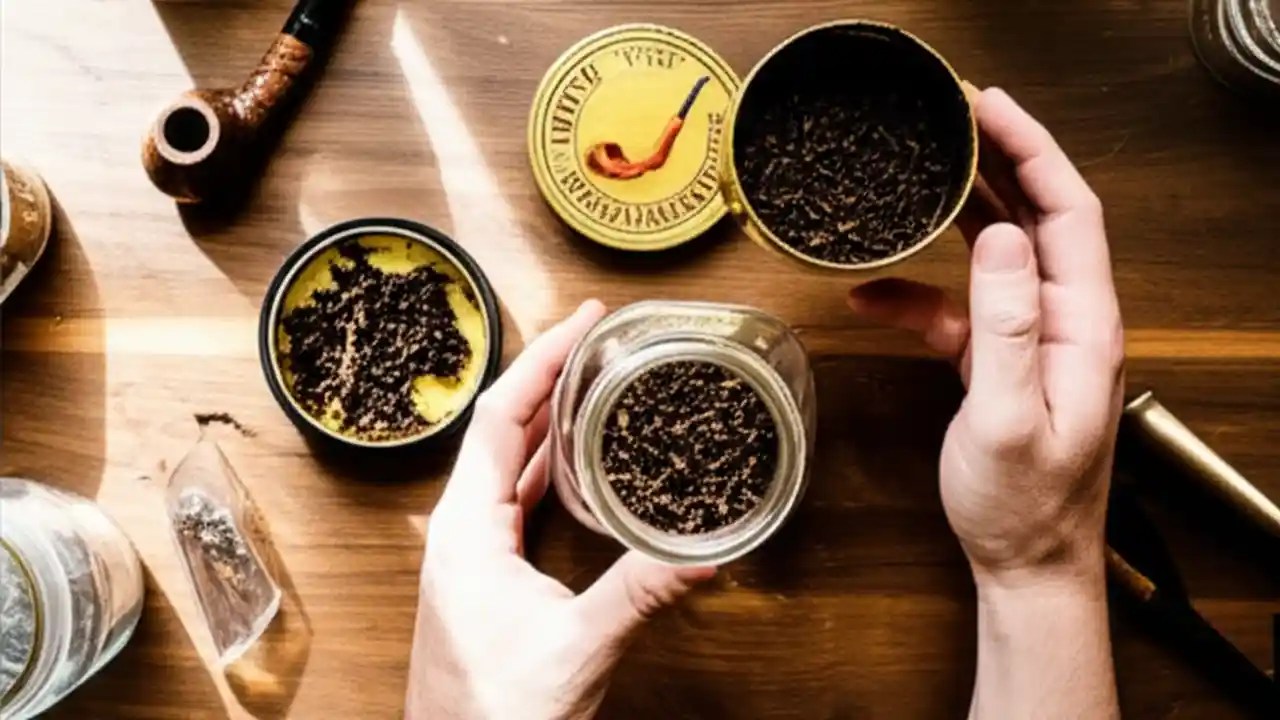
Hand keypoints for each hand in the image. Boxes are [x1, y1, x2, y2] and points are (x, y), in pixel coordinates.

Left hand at [406, 300, 714, 719]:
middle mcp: (459, 531)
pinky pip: (514, 500)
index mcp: (465, 529)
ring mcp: (467, 554)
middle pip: (502, 429)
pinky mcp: (483, 576)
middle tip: (596, 336)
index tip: (581, 320)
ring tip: (590, 378)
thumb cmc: (494, 714)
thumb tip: (704, 555)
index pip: (501, 418)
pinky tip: (575, 461)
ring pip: (507, 464)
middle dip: (549, 376)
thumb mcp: (578, 645)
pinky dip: (545, 467)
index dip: (543, 360)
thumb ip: (641, 593)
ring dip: (546, 419)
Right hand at [850, 87, 1123, 584]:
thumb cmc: (1022, 507)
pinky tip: (872, 294)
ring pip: (1000, 256)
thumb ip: (1005, 328)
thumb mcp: (1007, 418)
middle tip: (953, 118)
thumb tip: (999, 238)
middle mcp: (1065, 324)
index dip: (1033, 152)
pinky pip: (961, 310)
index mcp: (1082, 327)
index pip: (1069, 214)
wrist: (1024, 564)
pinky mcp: (1000, 362)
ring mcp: (1033, 341)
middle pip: (1038, 220)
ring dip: (964, 212)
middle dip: (1000, 161)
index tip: (990, 110)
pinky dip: (918, 294)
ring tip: (925, 170)